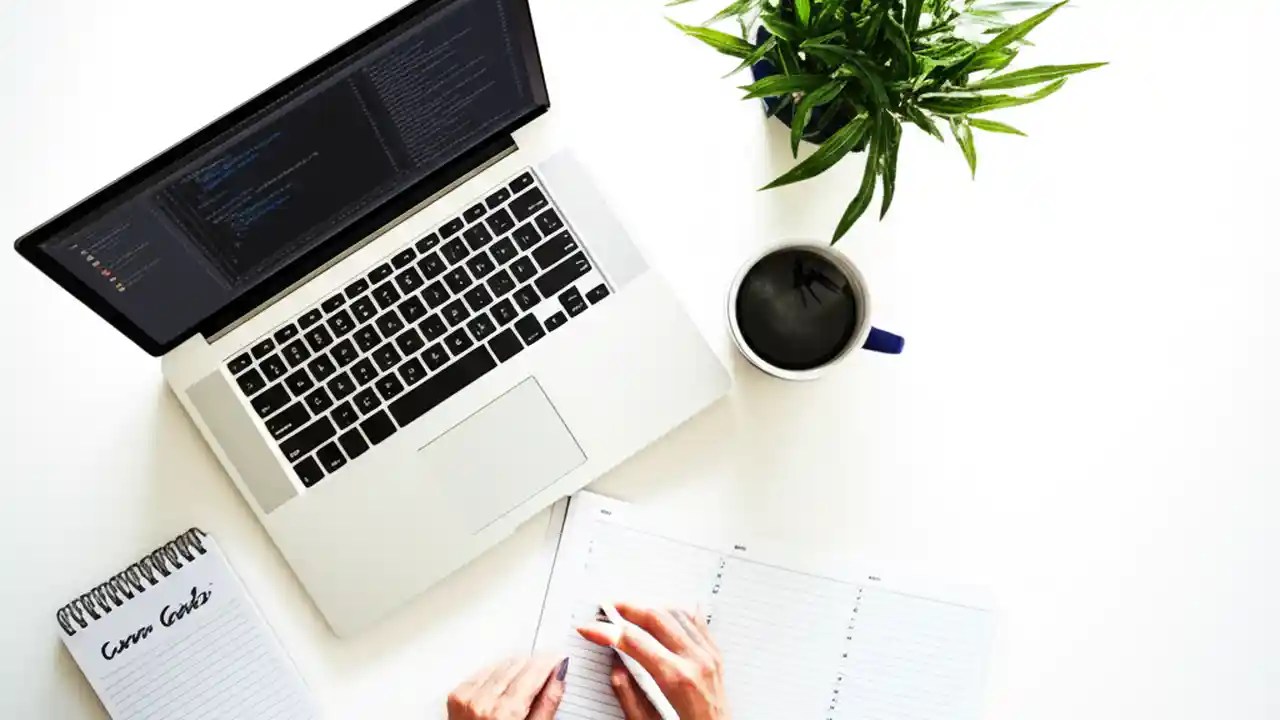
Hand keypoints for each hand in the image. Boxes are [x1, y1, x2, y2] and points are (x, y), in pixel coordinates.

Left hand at [446, 655, 567, 719]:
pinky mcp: (456, 695)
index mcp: (505, 714)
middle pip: (516, 665)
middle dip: (533, 664)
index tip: (558, 659)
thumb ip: (548, 704)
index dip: (549, 662)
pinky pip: (482, 672)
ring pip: (499, 665)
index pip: (533, 672)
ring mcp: (467, 697)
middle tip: (546, 669)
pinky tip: (504, 683)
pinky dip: (496, 672)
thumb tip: (559, 674)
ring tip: (526, 678)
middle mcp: (483, 702)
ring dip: (515, 666)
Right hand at [578, 603, 729, 719]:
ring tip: (629, 609)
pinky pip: (695, 621)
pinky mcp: (715, 655)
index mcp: (676, 679)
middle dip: (626, 608)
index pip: (634, 641)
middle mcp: (695, 660)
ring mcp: (708, 655)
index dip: (606, 631)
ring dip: (649, 607)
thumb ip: (629, 696)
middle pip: (655, 618)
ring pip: (676, 613)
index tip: (589, 628)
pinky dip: (675, 612)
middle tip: (606, 609)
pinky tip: (664, 609)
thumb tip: (615, 667)